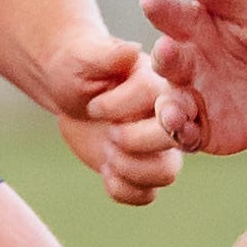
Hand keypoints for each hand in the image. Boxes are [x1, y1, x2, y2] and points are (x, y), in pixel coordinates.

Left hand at [35, 30, 183, 206]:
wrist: (71, 94)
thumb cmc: (79, 67)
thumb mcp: (84, 56)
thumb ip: (108, 54)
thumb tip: (132, 51)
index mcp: (161, 85)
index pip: (165, 102)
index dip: (126, 110)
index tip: (94, 107)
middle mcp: (169, 116)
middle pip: (175, 141)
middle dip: (134, 142)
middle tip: (109, 133)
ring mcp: (160, 147)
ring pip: (166, 173)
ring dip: (128, 169)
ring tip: (106, 154)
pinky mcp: (145, 171)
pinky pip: (147, 194)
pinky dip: (122, 189)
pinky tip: (105, 170)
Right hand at [139, 0, 246, 156]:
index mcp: (192, 28)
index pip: (171, 16)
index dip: (160, 9)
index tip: (150, 0)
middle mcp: (186, 63)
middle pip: (167, 63)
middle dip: (164, 58)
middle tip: (166, 51)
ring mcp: (193, 98)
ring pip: (169, 104)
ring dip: (166, 107)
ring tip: (173, 109)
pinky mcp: (206, 130)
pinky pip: (188, 136)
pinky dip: (181, 136)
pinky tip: (185, 131)